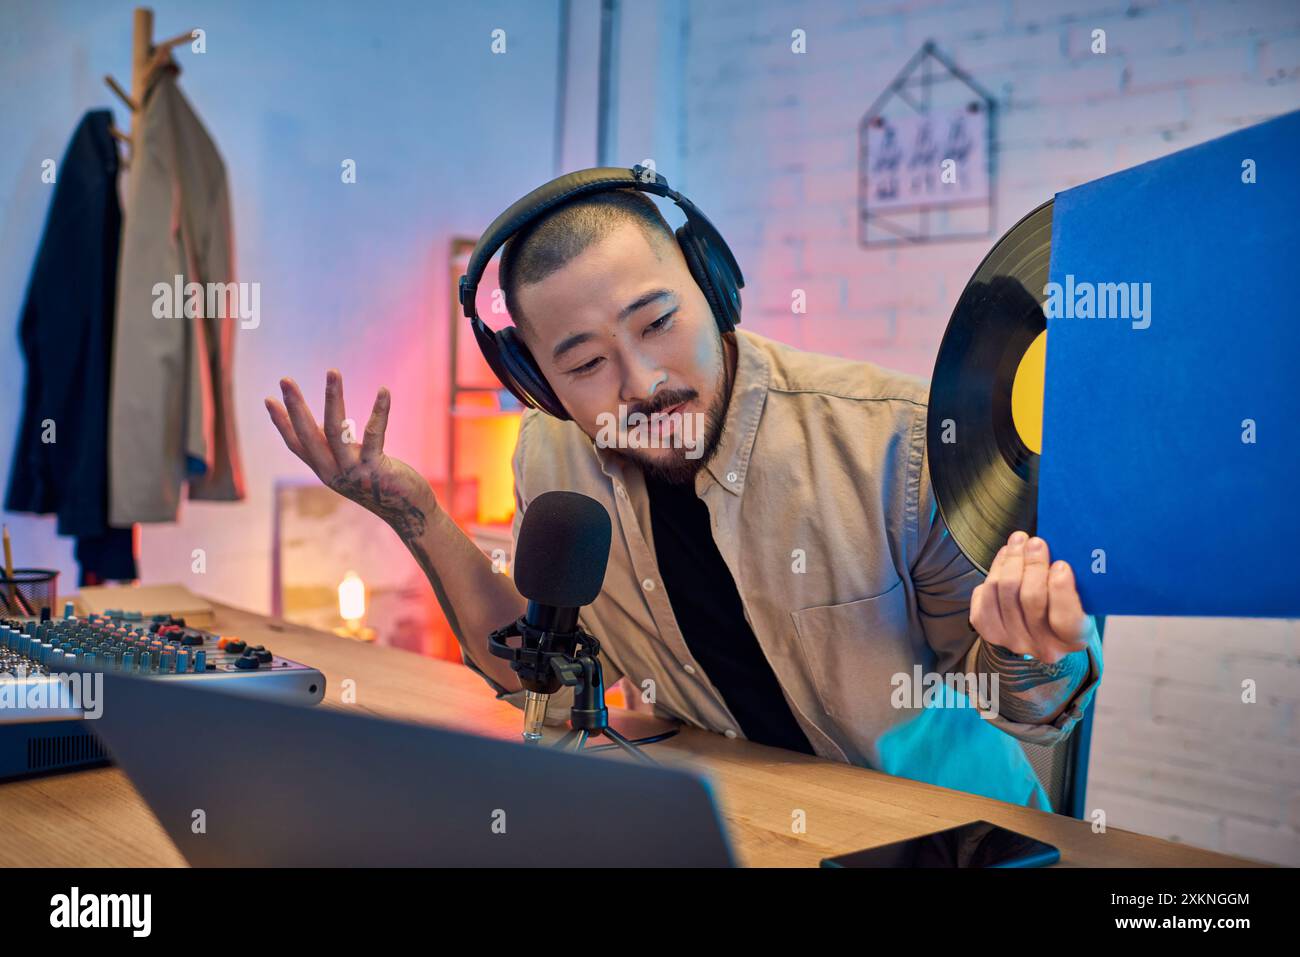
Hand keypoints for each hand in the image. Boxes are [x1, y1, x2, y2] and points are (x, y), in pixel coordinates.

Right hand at [265, 370, 437, 539]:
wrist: (407, 511)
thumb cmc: (381, 483)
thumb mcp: (351, 465)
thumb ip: (335, 448)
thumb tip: (322, 423)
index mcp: (324, 470)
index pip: (296, 444)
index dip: (281, 422)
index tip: (268, 399)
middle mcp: (333, 472)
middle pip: (308, 434)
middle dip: (295, 405)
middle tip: (285, 379)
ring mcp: (353, 471)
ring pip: (336, 430)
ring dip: (333, 398)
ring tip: (332, 372)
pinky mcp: (375, 469)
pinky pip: (374, 434)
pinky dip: (379, 410)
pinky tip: (384, 391)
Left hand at [969, 531, 1087, 664]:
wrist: (1040, 632)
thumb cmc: (1066, 608)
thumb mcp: (1083, 600)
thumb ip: (1076, 583)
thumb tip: (1063, 549)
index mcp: (1073, 639)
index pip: (1066, 620)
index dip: (1061, 590)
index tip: (1061, 564)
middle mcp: (1042, 646)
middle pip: (1031, 599)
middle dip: (1032, 564)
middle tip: (1035, 542)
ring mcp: (1012, 640)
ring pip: (1002, 592)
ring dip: (1011, 560)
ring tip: (1018, 541)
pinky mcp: (989, 630)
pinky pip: (983, 595)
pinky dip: (994, 571)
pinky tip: (1005, 556)